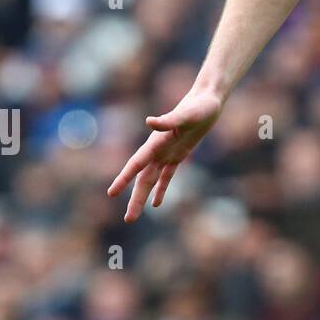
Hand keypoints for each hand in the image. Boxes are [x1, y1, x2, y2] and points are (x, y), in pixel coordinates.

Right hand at [107, 89, 223, 221]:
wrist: (207, 100)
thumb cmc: (198, 106)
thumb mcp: (186, 115)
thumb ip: (168, 120)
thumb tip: (148, 122)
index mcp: (156, 143)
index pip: (137, 164)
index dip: (124, 178)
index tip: (112, 193)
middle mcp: (158, 150)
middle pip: (142, 179)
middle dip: (134, 198)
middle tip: (128, 220)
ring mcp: (167, 153)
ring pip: (151, 180)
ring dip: (142, 197)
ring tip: (133, 216)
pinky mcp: (179, 155)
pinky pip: (167, 176)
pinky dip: (161, 189)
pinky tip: (156, 203)